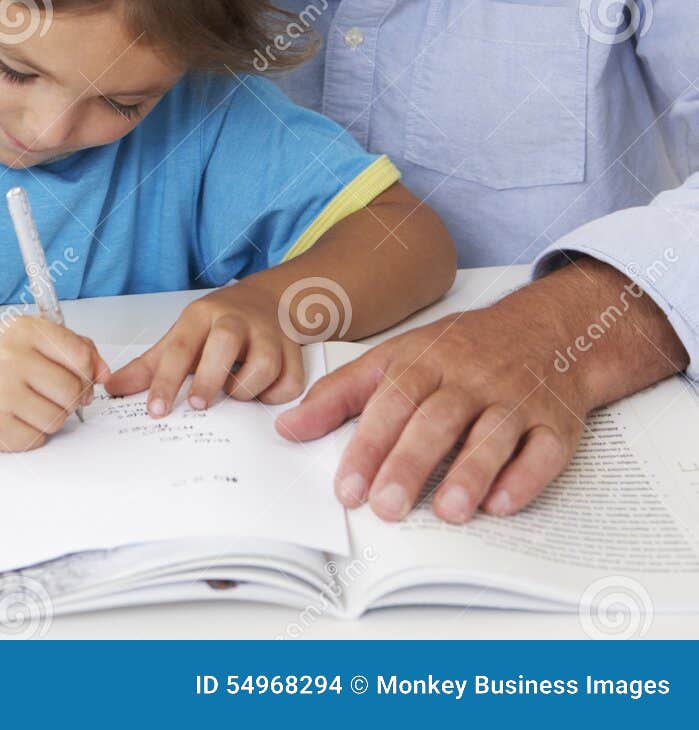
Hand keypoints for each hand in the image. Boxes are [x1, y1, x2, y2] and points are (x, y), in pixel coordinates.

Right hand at [0, 315, 111, 452]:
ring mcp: (0, 398)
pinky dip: (31, 433)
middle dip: (70, 396)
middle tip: (52, 391)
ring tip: (29, 402)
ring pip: (57, 420)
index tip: (83, 376)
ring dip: (51, 416)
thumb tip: (103, 373)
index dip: (88, 371)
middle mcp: (11, 361)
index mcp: (23, 330)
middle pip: (72, 392)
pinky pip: (35, 441)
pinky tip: (14, 417)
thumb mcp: (25, 333)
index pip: (80, 356)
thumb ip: (70, 346)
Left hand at [105, 281, 306, 416]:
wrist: (267, 301)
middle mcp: (236, 320)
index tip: (155, 410)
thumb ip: (148, 366)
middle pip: (225, 344)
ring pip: (263, 365)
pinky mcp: (294, 352)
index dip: (165, 379)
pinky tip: (261, 394)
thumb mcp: (180, 337)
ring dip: (245, 389)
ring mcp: (269, 334)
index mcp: (202, 315)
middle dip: (209, 378)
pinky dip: (275, 395)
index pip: (180, 347)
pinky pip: (290, 382)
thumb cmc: (216, 326)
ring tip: (232, 394)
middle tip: (196, 404)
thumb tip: (111, 390)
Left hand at [276, 262, 685, 523]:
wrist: (546, 330)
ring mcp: (516, 398)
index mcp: (428, 359)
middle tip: (386, 509)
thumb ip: (341, 393)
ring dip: (471, 472)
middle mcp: (471, 377)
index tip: (346, 489)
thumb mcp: (396, 356)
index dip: (368, 443)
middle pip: (439, 418)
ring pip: (494, 433)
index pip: (392, 399)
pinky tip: (501, 504)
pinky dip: (525, 477)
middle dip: (411, 463)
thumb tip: (287, 428)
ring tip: (447, 513)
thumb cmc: (459, 351)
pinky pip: (544, 449)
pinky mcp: (556, 423)